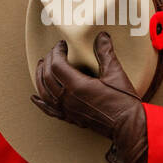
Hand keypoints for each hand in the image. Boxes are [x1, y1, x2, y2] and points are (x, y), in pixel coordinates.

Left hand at [32, 31, 147, 162]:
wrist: (127, 126)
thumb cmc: (123, 101)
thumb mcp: (115, 73)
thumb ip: (105, 53)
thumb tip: (102, 35)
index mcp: (77, 86)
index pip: (56, 64)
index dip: (56, 52)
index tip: (62, 45)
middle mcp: (67, 98)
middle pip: (47, 76)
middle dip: (48, 61)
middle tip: (53, 52)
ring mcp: (67, 109)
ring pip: (44, 91)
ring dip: (40, 77)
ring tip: (41, 66)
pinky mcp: (70, 118)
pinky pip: (49, 110)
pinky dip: (40, 102)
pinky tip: (35, 97)